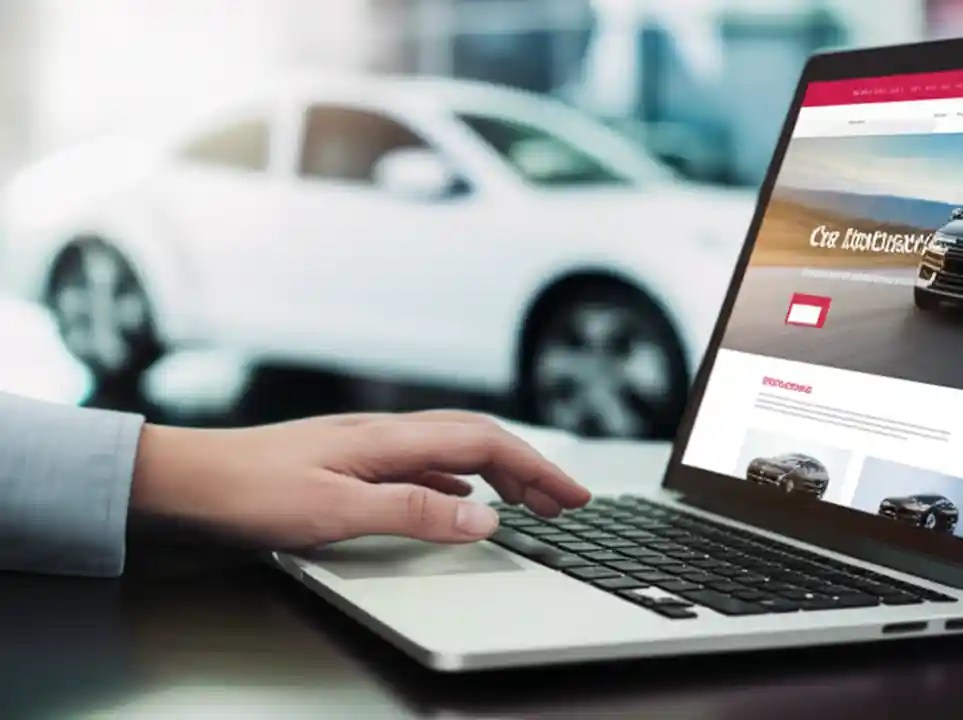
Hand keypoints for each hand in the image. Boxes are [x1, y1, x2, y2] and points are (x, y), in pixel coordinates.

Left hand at [129, 411, 590, 548]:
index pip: (486, 444)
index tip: (574, 495)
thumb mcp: (335, 510)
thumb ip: (414, 511)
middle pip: (478, 441)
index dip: (538, 467)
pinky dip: (460, 481)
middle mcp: (383, 435)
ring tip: (530, 501)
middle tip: (567, 501)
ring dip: (501, 474)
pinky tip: (461, 500)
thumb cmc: (247, 491)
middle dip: (531, 468)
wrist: (183, 480)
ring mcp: (366, 447)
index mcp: (388, 440)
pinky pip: (425, 466)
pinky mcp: (349, 463)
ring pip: (454, 452)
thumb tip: (485, 518)